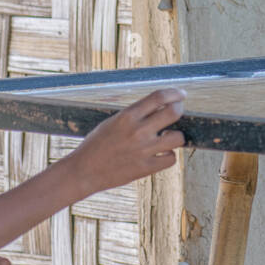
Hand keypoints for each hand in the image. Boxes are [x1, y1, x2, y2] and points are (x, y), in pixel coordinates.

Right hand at [65, 88, 187, 195]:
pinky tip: (161, 153)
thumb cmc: (97, 144)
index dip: (174, 93)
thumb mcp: (113, 121)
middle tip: (178, 111)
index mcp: (127, 116)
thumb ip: (135, 115)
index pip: (159, 97)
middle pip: (174, 112)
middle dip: (179, 109)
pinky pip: (171, 159)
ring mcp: (143, 151)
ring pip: (178, 138)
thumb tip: (160, 106)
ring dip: (176, 136)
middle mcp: (138, 131)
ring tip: (168, 136)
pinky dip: (169, 155)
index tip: (181, 94)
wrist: (84, 171)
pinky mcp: (145, 168)